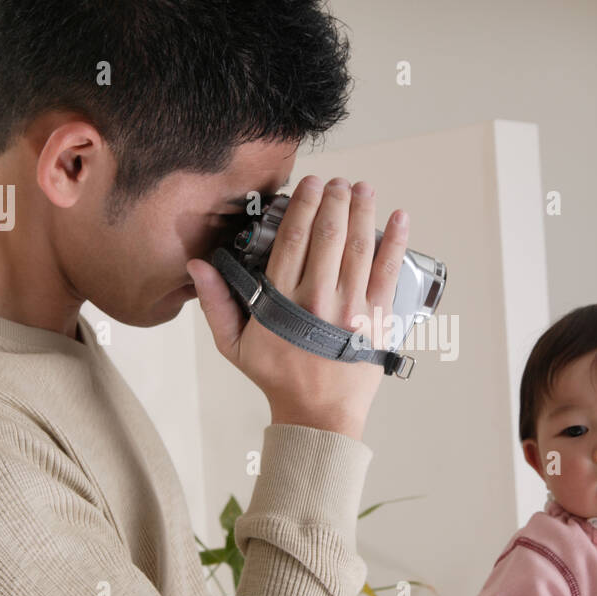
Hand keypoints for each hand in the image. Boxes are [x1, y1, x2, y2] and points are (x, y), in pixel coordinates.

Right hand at [187, 176, 409, 440]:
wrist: (317, 414)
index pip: (292, 240)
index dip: (302, 206)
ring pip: (358, 248)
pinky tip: (399, 218)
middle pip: (327, 236)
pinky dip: (395, 243)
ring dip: (362, 212)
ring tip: (362, 188)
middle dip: (334, 201)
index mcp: (282, 301)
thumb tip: (197, 265)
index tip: (308, 184)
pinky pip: (388, 273)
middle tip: (336, 181)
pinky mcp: (377, 319)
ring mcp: (350, 308)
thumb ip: (216, 302)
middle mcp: (317, 300)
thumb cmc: (277, 376)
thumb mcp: (234, 344)